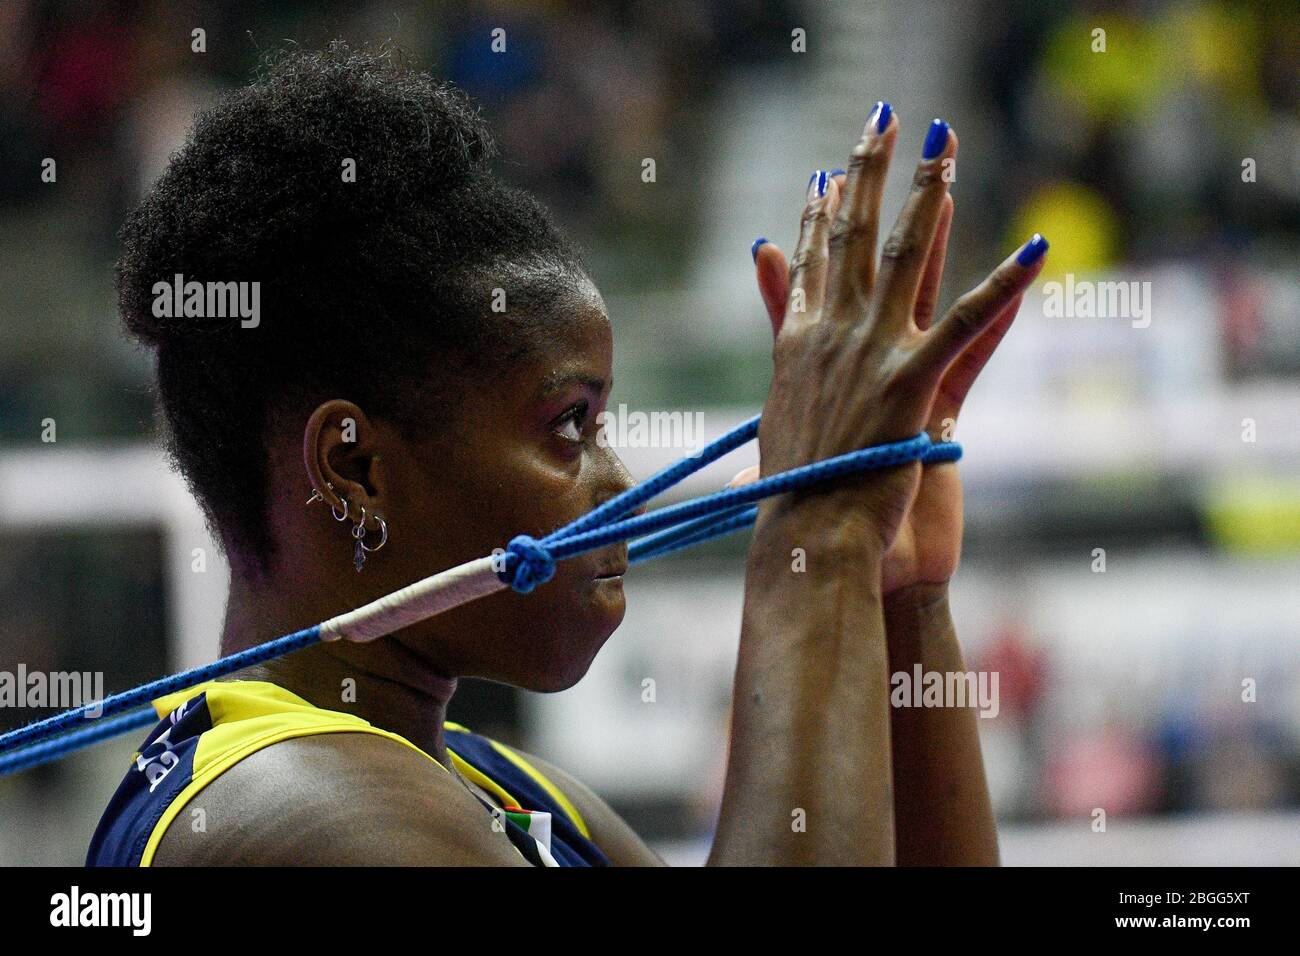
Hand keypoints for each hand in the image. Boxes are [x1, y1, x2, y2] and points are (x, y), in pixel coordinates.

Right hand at [743, 107, 1044, 571]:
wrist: (810, 541)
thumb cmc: (795, 503)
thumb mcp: (776, 436)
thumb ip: (772, 389)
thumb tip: (745, 413)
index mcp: (797, 350)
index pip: (811, 268)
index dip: (821, 218)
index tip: (826, 177)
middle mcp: (830, 338)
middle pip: (853, 239)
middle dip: (868, 173)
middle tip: (884, 121)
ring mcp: (871, 355)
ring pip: (905, 257)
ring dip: (927, 195)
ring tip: (946, 147)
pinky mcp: (913, 383)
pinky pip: (968, 324)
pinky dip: (1006, 286)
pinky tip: (1036, 248)